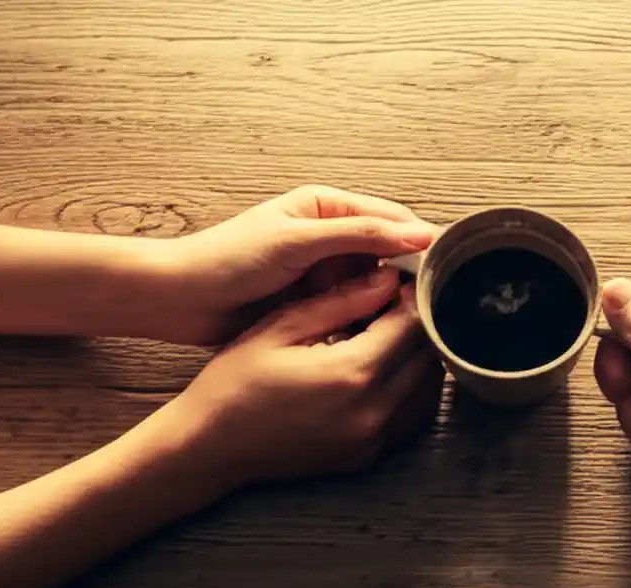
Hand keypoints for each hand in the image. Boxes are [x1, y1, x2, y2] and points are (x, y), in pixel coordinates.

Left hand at [145, 185, 437, 344]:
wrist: (179, 300)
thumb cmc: (228, 259)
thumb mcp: (297, 242)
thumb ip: (359, 236)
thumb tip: (420, 234)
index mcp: (328, 207)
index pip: (393, 217)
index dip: (422, 241)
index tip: (450, 267)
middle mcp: (331, 237)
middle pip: (390, 254)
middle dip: (408, 276)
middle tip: (433, 305)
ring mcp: (324, 272)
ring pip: (375, 286)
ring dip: (388, 303)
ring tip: (410, 324)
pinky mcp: (315, 304)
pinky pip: (354, 311)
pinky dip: (367, 321)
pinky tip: (379, 336)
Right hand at [156, 266, 444, 488]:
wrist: (210, 447)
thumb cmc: (236, 382)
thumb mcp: (281, 327)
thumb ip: (342, 301)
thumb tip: (389, 277)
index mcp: (351, 373)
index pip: (412, 324)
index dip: (413, 295)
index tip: (404, 279)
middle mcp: (372, 412)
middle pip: (428, 356)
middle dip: (421, 324)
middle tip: (400, 302)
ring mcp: (372, 440)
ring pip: (429, 389)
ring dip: (422, 356)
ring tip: (394, 333)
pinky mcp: (367, 456)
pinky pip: (413, 418)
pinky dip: (413, 389)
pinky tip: (390, 368)